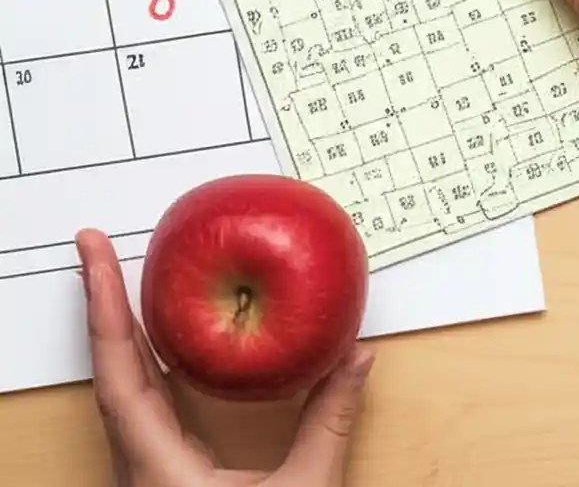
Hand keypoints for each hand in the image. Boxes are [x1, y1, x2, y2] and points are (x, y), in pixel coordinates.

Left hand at [74, 229, 373, 486]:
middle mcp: (138, 463)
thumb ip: (329, 423)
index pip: (118, 370)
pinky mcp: (160, 475)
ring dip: (118, 330)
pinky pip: (141, 404)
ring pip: (117, 387)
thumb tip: (357, 355)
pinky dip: (145, 361)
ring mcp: (145, 469)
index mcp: (157, 466)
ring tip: (121, 278)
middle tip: (96, 244)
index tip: (92, 253)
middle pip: (106, 368)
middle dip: (100, 301)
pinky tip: (164, 342)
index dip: (103, 306)